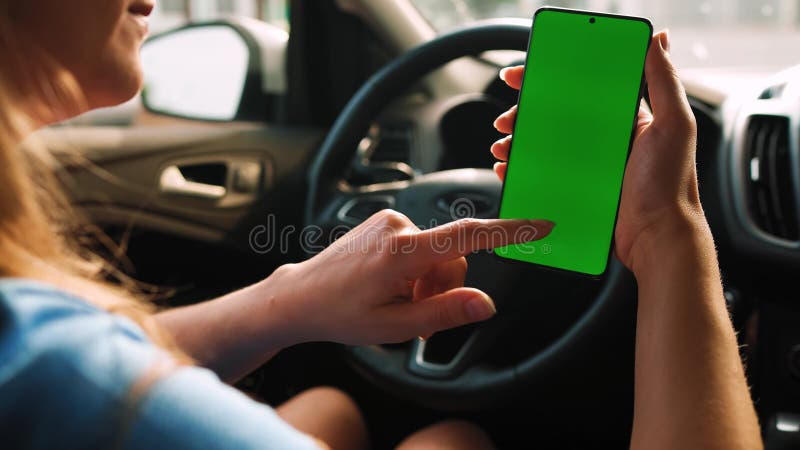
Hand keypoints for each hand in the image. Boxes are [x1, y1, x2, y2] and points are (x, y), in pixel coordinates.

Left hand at [268, 210, 553, 343]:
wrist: (302, 296)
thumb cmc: (340, 313)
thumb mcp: (394, 326)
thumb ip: (444, 313)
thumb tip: (486, 304)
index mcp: (402, 252)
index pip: (468, 235)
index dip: (509, 230)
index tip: (540, 223)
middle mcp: (398, 226)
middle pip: (454, 257)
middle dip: (443, 288)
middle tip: (413, 313)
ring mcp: (390, 220)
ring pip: (437, 253)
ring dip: (427, 281)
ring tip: (396, 300)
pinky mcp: (386, 221)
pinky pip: (420, 245)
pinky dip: (415, 268)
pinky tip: (390, 284)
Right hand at [490, 30, 706, 273]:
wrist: (658, 238)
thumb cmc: (670, 184)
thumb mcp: (673, 124)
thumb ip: (663, 80)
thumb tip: (657, 38)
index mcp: (622, 118)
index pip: (580, 88)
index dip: (549, 78)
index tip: (522, 75)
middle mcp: (602, 140)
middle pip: (553, 116)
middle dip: (524, 113)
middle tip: (506, 119)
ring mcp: (586, 167)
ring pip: (542, 146)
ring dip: (517, 142)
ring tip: (503, 147)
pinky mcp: (576, 191)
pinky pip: (542, 176)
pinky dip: (521, 170)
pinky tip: (510, 169)